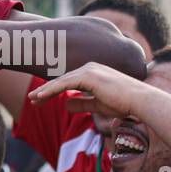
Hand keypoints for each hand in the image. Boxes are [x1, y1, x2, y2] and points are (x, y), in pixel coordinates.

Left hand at [29, 61, 147, 119]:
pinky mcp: (88, 76)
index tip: (40, 99)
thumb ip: (82, 103)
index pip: (67, 81)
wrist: (138, 100)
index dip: (52, 90)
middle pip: (61, 79)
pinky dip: (51, 90)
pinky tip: (41, 96)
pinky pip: (64, 84)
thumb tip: (65, 104)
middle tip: (32, 99)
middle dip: (45, 90)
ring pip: (60, 81)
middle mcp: (88, 67)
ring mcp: (88, 69)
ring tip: (32, 99)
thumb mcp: (97, 104)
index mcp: (92, 72)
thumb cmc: (122, 103)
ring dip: (45, 90)